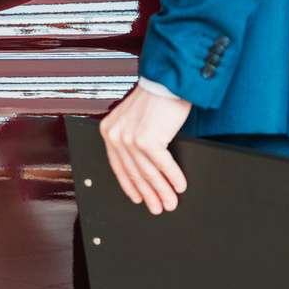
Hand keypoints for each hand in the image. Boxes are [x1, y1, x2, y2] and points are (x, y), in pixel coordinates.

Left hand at [100, 83, 192, 214]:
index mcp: (109, 131)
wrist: (166, 82)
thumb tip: (144, 166)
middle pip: (134, 173)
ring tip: (170, 203)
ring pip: (148, 173)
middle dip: (148, 194)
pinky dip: (173, 178)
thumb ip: (133, 138)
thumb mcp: (134, 119)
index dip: (129, 185)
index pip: (118, 166)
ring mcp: (131, 139)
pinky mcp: (148, 140)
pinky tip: (180, 186)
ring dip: (162, 191)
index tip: (137, 197)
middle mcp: (116, 136)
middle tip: (158, 207)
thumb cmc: (154, 97)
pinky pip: (163, 165)